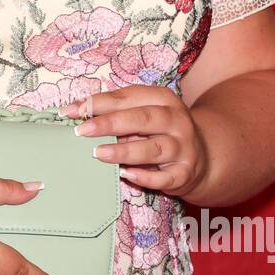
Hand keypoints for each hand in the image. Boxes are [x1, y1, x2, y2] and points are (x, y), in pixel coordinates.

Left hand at [60, 84, 209, 197]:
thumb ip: (111, 110)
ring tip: (98, 154)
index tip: (73, 111)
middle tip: (82, 131)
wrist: (201, 156)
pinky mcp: (184, 173)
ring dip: (125, 151)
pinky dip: (146, 177)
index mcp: (163, 99)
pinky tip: (126, 175)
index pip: (128, 97)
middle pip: (143, 119)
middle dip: (111, 123)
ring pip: (154, 148)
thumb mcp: (141, 113)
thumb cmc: (159, 131)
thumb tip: (73, 109)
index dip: (100, 103)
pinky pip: (165, 177)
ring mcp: (183, 147)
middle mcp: (176, 121)